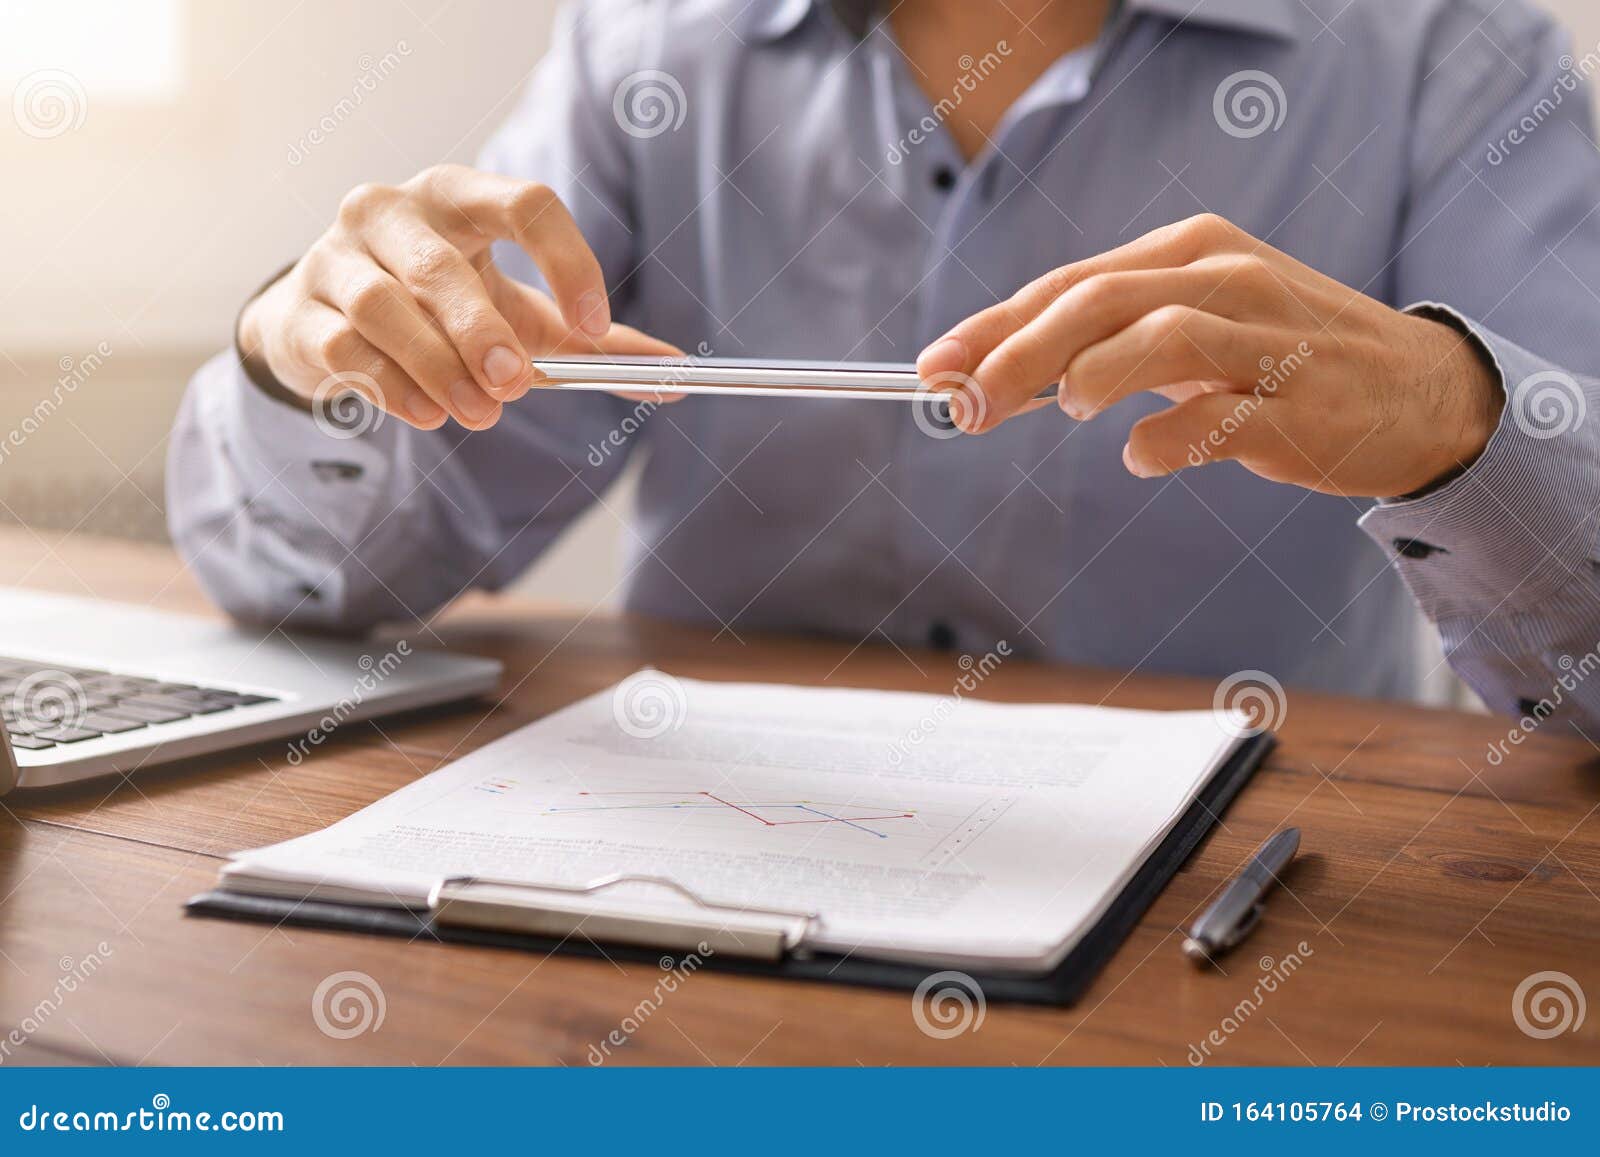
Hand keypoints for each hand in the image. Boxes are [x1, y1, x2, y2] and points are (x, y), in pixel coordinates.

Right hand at [239, 164, 679, 430]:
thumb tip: (677, 376)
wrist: (330, 326)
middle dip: (484, 332)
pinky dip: (391, 386)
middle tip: (516, 386)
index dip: (566, 260)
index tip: (593, 324)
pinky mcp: (301, 311)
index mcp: (459, 197)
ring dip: (438, 366)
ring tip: (477, 412)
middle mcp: (391, 211)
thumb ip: (595, 345)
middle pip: (442, 265)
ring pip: (386, 306)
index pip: (523, 201)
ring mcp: (336, 256)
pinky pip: (346, 347)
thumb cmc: (445, 311)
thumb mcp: (524, 319)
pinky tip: (426, 413)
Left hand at [916, 213, 1503, 498]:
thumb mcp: (1197, 320)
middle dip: (1016, 354)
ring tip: (1064, 410)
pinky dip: (1167, 440)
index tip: (934, 366)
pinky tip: (1142, 457)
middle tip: (964, 406)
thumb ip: (1109, 337)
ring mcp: (1267, 341)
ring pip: (1161, 336)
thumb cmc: (1280, 355)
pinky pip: (1220, 419)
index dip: (994, 325)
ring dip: (1091, 375)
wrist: (1416, 390)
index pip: (1072, 282)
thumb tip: (1002, 370)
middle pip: (1100, 302)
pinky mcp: (1299, 404)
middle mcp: (1227, 279)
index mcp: (1192, 250)